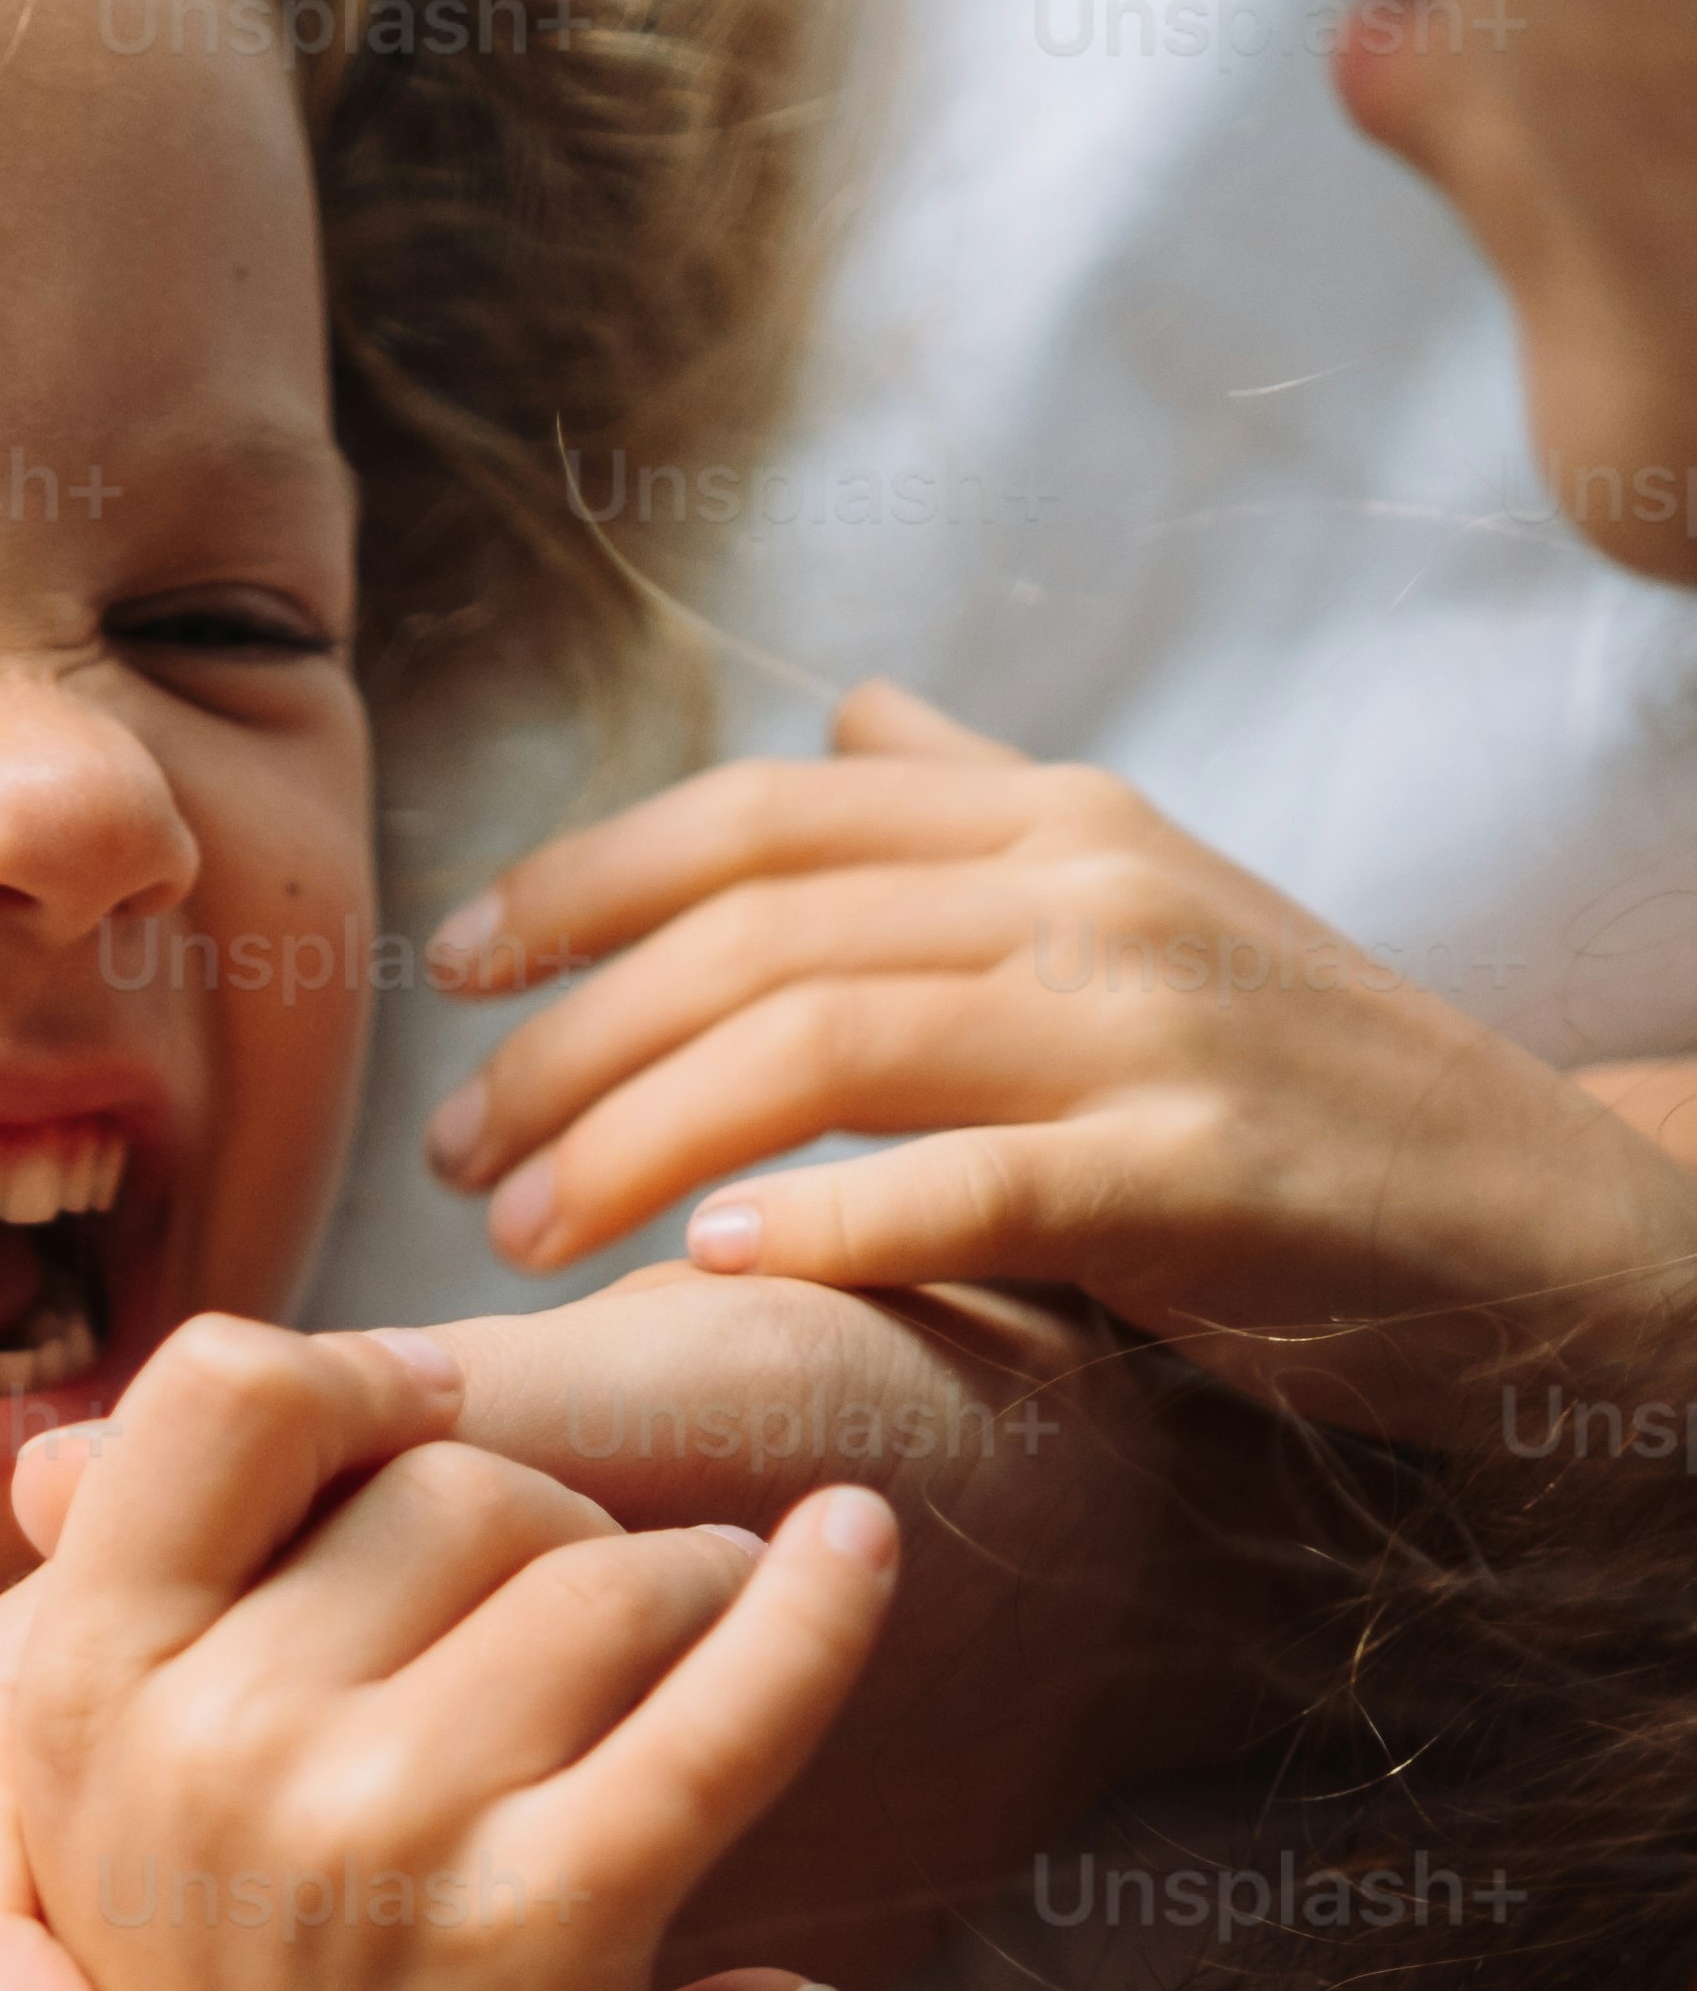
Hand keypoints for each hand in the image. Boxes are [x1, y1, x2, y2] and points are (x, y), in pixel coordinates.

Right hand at [0, 1268, 1145, 1990]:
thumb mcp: (19, 1844)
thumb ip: (78, 1648)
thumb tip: (55, 1472)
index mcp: (79, 1691)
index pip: (226, 1400)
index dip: (351, 1382)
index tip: (419, 1418)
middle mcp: (215, 1737)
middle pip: (450, 1485)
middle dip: (541, 1517)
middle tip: (573, 1601)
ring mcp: (380, 1826)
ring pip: (601, 1575)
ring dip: (684, 1586)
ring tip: (702, 1633)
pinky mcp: (543, 1922)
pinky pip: (723, 1706)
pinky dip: (820, 1616)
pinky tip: (861, 1564)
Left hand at [420, 677, 1696, 1439]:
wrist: (1539, 1220)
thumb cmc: (1305, 1094)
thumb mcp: (1140, 911)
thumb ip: (976, 818)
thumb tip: (842, 720)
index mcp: (1055, 821)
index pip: (761, 817)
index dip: (581, 881)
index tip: (451, 972)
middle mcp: (1090, 889)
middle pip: (757, 932)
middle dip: (570, 1043)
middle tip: (452, 1159)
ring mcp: (1150, 1025)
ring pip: (826, 1046)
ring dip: (639, 1143)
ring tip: (522, 1236)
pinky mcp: (1200, 1175)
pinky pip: (973, 1186)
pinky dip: (827, 1224)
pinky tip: (710, 1270)